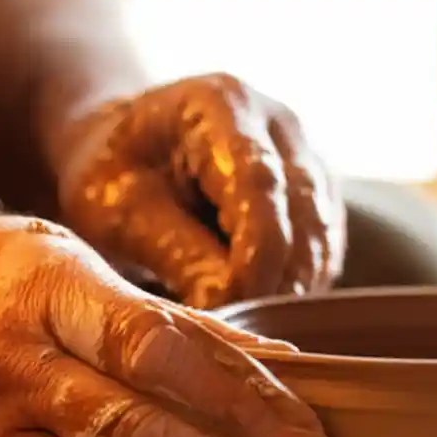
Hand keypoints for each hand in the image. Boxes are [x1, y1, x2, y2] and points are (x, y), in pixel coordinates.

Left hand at [55, 73, 345, 308]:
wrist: (127, 152)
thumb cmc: (113, 176)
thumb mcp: (120, 211)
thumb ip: (176, 252)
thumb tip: (228, 308)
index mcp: (221, 106)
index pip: (260, 185)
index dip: (256, 254)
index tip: (234, 307)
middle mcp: (279, 125)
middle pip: (304, 214)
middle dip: (275, 281)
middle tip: (233, 331)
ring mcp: (307, 158)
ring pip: (321, 239)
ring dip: (288, 290)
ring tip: (238, 322)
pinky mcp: (319, 196)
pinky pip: (324, 253)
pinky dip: (296, 288)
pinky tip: (255, 308)